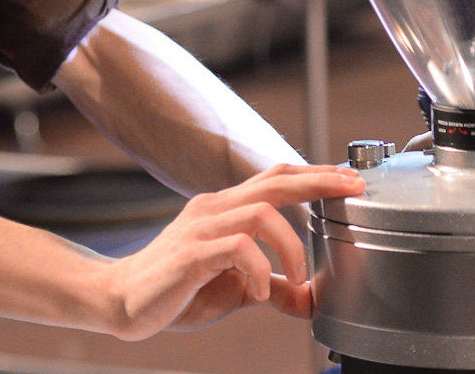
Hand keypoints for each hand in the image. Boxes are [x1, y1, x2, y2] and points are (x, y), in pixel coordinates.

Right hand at [102, 164, 364, 340]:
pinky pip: (237, 248)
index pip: (275, 179)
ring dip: (290, 245)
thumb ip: (273, 287)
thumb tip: (311, 299)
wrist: (122, 301)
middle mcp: (212, 209)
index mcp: (224, 209)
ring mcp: (200, 228)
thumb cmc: (175, 288)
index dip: (313, 175)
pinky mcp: (190, 253)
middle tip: (352, 189)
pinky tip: (259, 292)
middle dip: (318, 181)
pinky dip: (259, 271)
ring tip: (298, 276)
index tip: (349, 179)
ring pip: (261, 213)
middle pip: (274, 181)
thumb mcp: (235, 288)